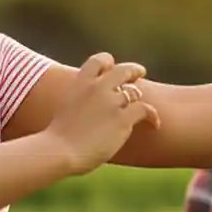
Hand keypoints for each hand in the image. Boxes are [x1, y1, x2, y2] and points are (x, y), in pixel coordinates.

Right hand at [44, 53, 160, 174]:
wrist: (59, 150)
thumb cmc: (56, 138)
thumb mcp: (64, 110)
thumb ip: (78, 102)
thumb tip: (88, 110)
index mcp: (80, 83)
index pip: (98, 61)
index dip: (108, 62)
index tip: (111, 66)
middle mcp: (97, 88)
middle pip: (122, 71)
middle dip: (133, 70)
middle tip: (140, 72)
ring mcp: (111, 102)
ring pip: (134, 92)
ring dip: (138, 98)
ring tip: (143, 107)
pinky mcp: (122, 119)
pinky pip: (145, 110)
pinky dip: (152, 116)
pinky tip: (154, 125)